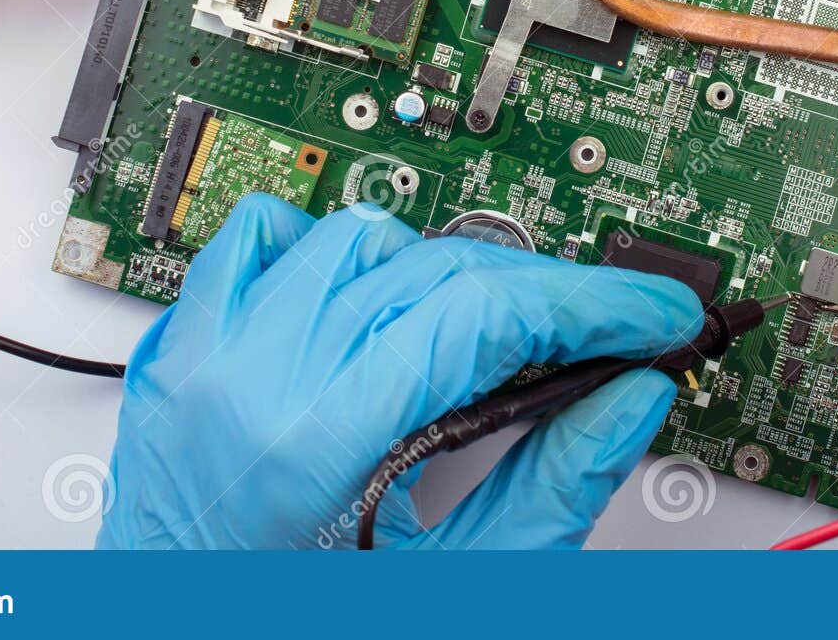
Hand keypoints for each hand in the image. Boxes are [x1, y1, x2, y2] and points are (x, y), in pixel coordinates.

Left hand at [97, 194, 702, 548]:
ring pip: (361, 238)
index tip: (653, 312)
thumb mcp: (446, 593)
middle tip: (613, 326)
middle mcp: (247, 383)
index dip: (591, 303)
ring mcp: (206, 355)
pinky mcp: (183, 347)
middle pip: (440, 272)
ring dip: (443, 271)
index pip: (483, 316)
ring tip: (486, 333)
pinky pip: (260, 237)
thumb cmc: (282, 638)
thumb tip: (629, 402)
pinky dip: (328, 248)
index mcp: (310, 449)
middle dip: (549, 292)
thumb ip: (548, 494)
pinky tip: (369, 297)